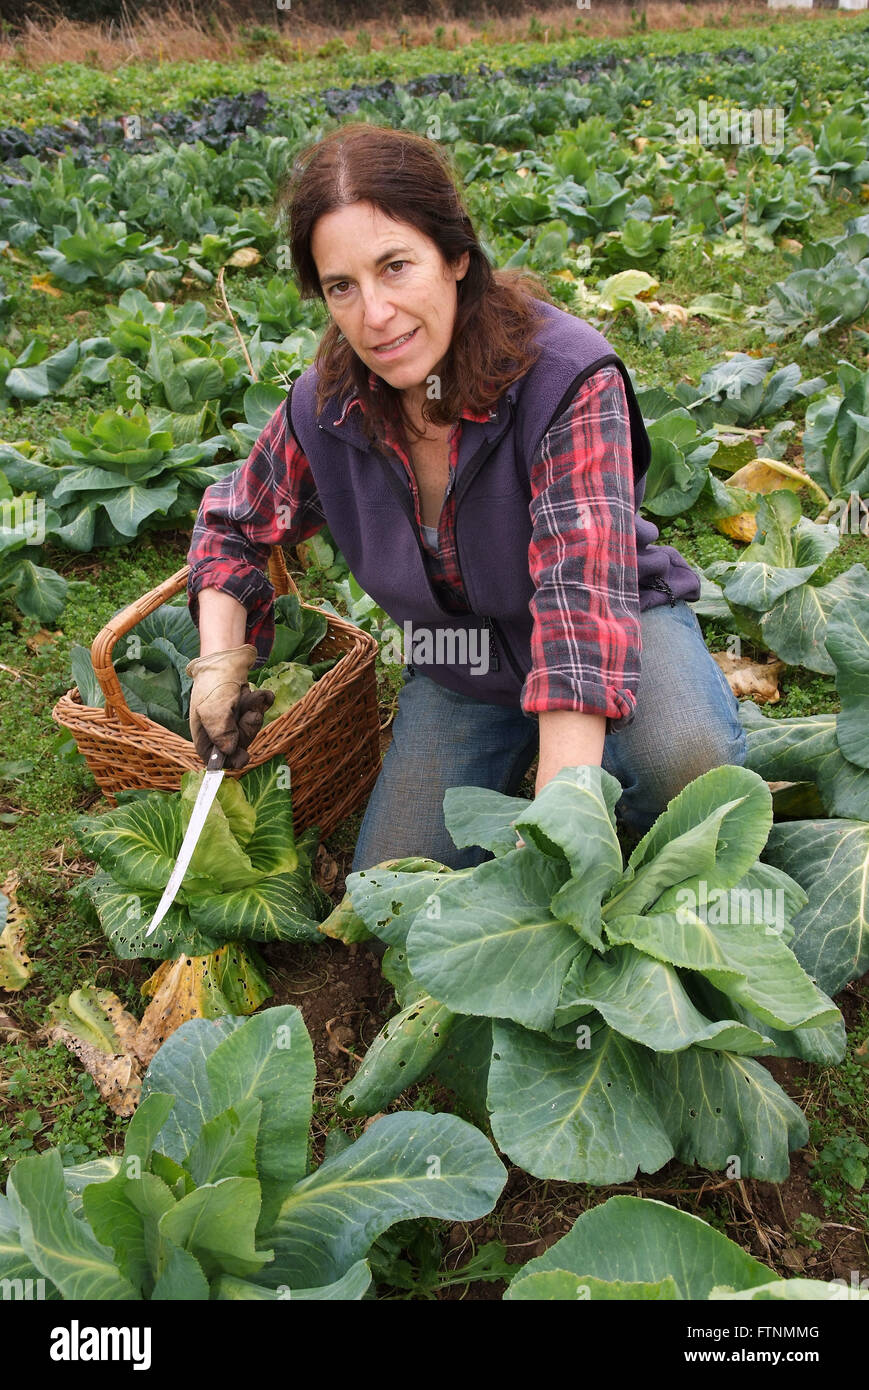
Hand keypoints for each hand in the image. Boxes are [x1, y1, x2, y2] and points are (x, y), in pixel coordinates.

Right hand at [186, 644, 274, 769]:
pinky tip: (260, 693)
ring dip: (254, 711)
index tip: (243, 757)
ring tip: (250, 698)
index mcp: (204, 732)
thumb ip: (220, 731)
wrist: (226, 654)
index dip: (229, 760)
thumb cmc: (214, 681)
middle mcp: (219, 727)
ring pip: (251, 727)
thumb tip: (229, 751)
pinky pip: (260, 711)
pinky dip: (262, 701)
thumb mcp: (213, 708)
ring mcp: (234, 716)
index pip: (214, 758)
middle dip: (247, 730)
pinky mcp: (247, 705)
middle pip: (238, 744)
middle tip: (249, 715)